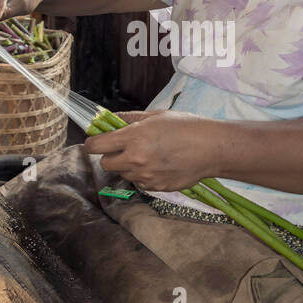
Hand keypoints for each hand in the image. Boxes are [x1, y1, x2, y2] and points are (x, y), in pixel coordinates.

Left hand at [83, 110, 219, 191]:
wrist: (211, 149)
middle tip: (124, 148)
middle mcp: (135, 159)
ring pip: (123, 174)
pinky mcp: (155, 187)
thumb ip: (129, 119)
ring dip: (128, 166)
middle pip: (105, 164)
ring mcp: (145, 176)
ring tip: (148, 155)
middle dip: (111, 156)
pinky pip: (139, 183)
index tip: (95, 142)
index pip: (96, 146)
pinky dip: (143, 175)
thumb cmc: (186, 127)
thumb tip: (109, 119)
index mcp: (134, 137)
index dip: (92, 144)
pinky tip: (159, 164)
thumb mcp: (155, 116)